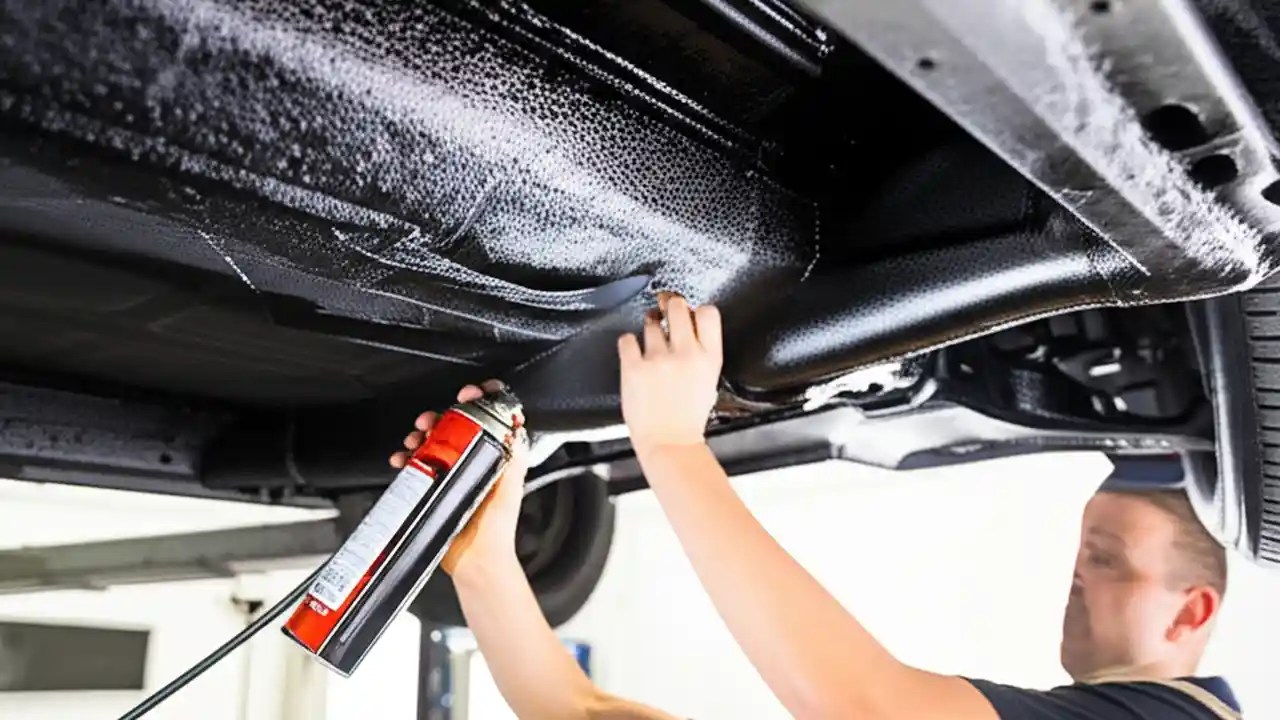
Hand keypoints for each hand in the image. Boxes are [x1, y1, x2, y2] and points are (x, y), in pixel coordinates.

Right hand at [390, 380, 529, 578]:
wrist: (476, 560)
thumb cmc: (497, 529)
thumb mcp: (511, 486)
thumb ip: (515, 457)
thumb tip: (516, 427)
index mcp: (492, 458)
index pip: (485, 421)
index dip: (478, 402)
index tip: (470, 393)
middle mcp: (470, 464)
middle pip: (452, 428)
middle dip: (440, 416)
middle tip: (432, 418)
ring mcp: (449, 476)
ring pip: (430, 443)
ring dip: (420, 434)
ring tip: (416, 437)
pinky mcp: (431, 491)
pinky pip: (414, 468)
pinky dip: (405, 459)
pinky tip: (403, 459)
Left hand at [617, 292, 721, 451]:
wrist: (669, 443)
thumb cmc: (688, 417)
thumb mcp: (708, 381)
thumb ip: (702, 353)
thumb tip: (690, 327)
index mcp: (709, 358)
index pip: (708, 313)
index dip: (697, 309)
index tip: (689, 312)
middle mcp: (685, 354)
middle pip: (677, 306)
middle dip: (669, 305)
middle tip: (664, 308)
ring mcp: (659, 359)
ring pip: (650, 322)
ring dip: (649, 327)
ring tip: (650, 341)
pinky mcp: (634, 368)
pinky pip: (627, 339)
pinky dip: (629, 343)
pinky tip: (633, 351)